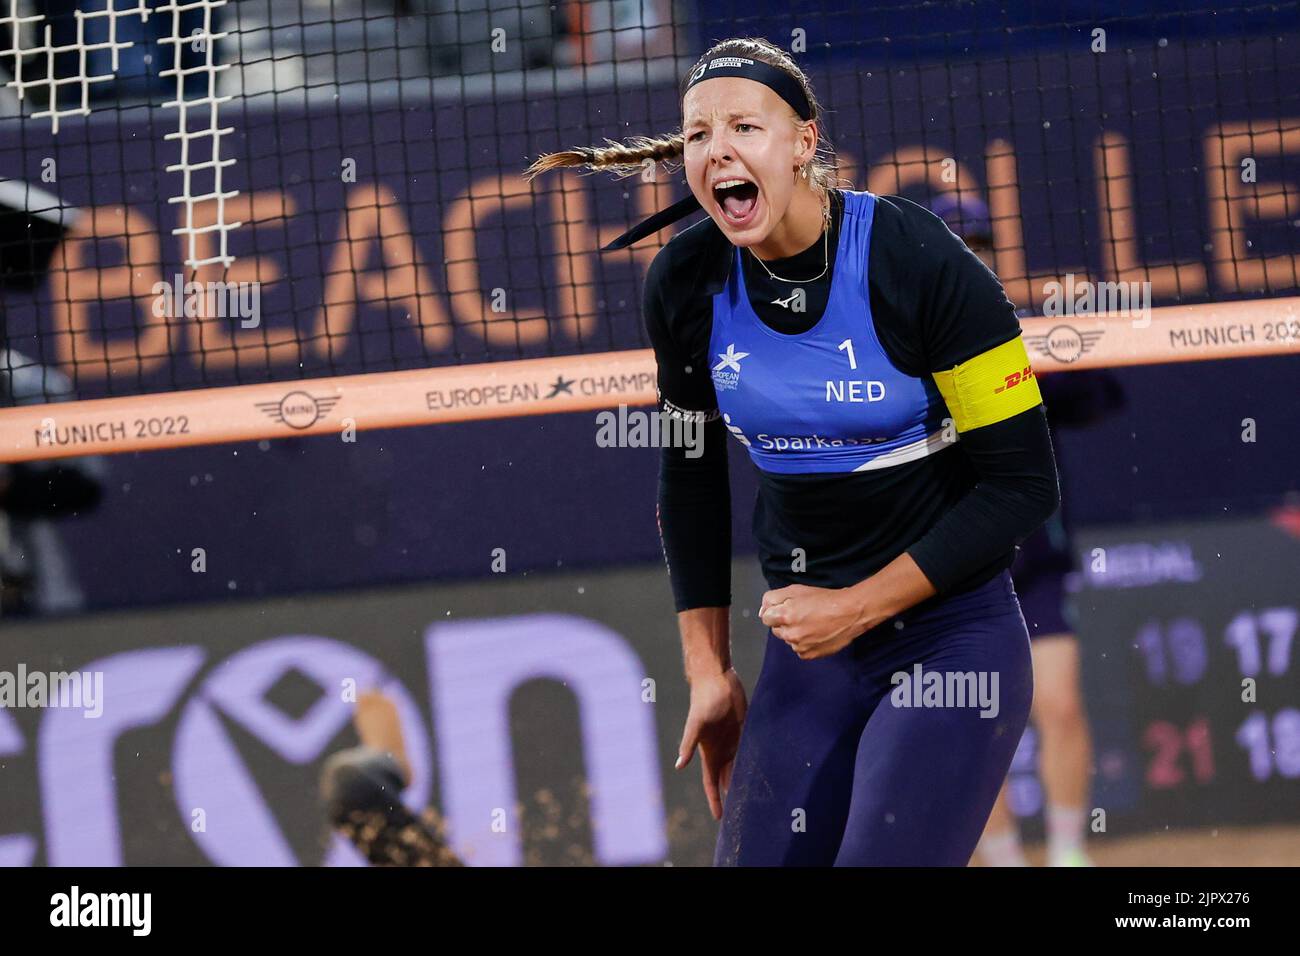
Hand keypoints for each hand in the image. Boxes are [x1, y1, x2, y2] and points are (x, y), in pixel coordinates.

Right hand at [675, 669, 746, 820]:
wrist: (715, 680)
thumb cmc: (703, 701)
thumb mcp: (695, 724)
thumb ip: (688, 744)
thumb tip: (678, 766)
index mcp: (708, 752)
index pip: (711, 782)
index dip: (715, 799)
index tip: (719, 817)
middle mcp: (721, 749)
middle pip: (725, 778)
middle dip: (730, 795)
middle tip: (738, 815)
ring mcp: (732, 740)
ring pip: (738, 767)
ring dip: (742, 780)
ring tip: (750, 798)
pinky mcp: (743, 730)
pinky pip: (749, 750)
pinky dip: (752, 762)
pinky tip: (759, 770)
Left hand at [759, 584, 872, 659]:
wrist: (850, 613)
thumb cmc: (825, 599)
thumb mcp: (796, 590)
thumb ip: (773, 598)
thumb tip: (762, 611)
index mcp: (784, 616)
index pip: (766, 618)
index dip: (776, 611)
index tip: (787, 608)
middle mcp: (790, 634)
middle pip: (777, 630)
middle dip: (784, 622)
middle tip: (802, 614)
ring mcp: (799, 646)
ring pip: (788, 640)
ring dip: (795, 633)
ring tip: (812, 623)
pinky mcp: (809, 655)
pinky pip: (799, 649)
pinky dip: (804, 643)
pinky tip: (816, 633)